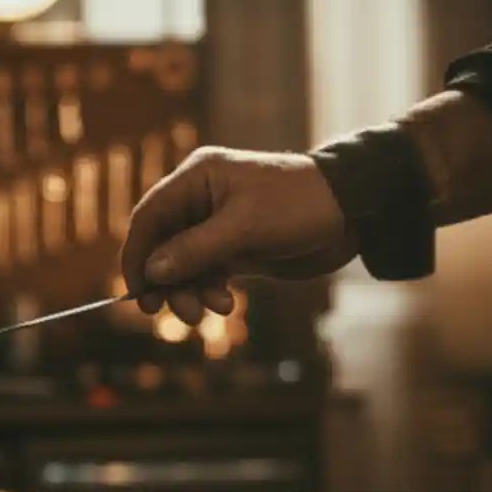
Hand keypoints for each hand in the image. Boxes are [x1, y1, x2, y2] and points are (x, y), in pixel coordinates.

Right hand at [122, 146, 355, 323]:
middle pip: (162, 246)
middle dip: (167, 282)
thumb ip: (195, 249)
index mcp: (196, 178)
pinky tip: (225, 305)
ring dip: (189, 292)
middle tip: (175, 313)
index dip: (137, 255)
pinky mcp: (234, 248)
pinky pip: (206, 273)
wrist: (354, 213)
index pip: (149, 217)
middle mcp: (200, 200)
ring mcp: (216, 225)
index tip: (137, 291)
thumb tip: (152, 273)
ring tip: (209, 312)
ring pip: (182, 265)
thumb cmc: (300, 206)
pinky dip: (209, 292)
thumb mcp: (245, 228)